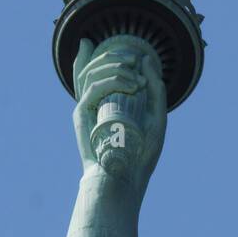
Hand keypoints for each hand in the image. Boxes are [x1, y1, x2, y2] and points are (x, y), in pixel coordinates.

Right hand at [72, 35, 167, 195]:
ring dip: (114, 67)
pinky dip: (111, 80)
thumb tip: (147, 59)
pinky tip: (130, 84)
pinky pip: (92, 88)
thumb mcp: (155, 119)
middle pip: (93, 66)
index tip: (137, 59)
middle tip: (135, 60)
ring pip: (91, 72)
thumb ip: (155, 91)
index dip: (110, 55)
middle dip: (114, 56)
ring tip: (136, 77)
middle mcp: (91, 104)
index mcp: (104, 104)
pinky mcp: (81, 115)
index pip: (97, 70)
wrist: (126, 181)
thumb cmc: (140, 157)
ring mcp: (84, 109)